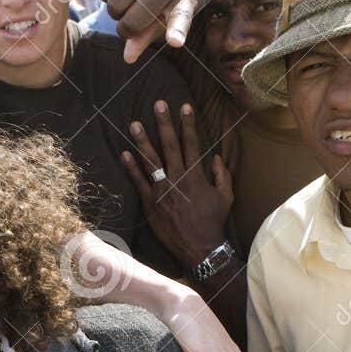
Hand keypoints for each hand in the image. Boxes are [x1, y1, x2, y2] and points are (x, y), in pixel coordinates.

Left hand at [123, 100, 233, 272]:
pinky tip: (124, 153)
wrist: (200, 247)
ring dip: (142, 140)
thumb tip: (217, 157)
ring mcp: (162, 191)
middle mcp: (178, 179)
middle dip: (164, 123)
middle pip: (169, 145)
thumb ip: (222, 175)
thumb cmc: (213, 222)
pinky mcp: (150, 203)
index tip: (185, 106)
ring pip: (151, 161)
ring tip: (134, 123)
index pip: (191, 143)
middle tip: (159, 104)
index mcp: (196, 175)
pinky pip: (139, 182)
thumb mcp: (226, 196)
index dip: (188, 124)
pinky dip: (131, 168)